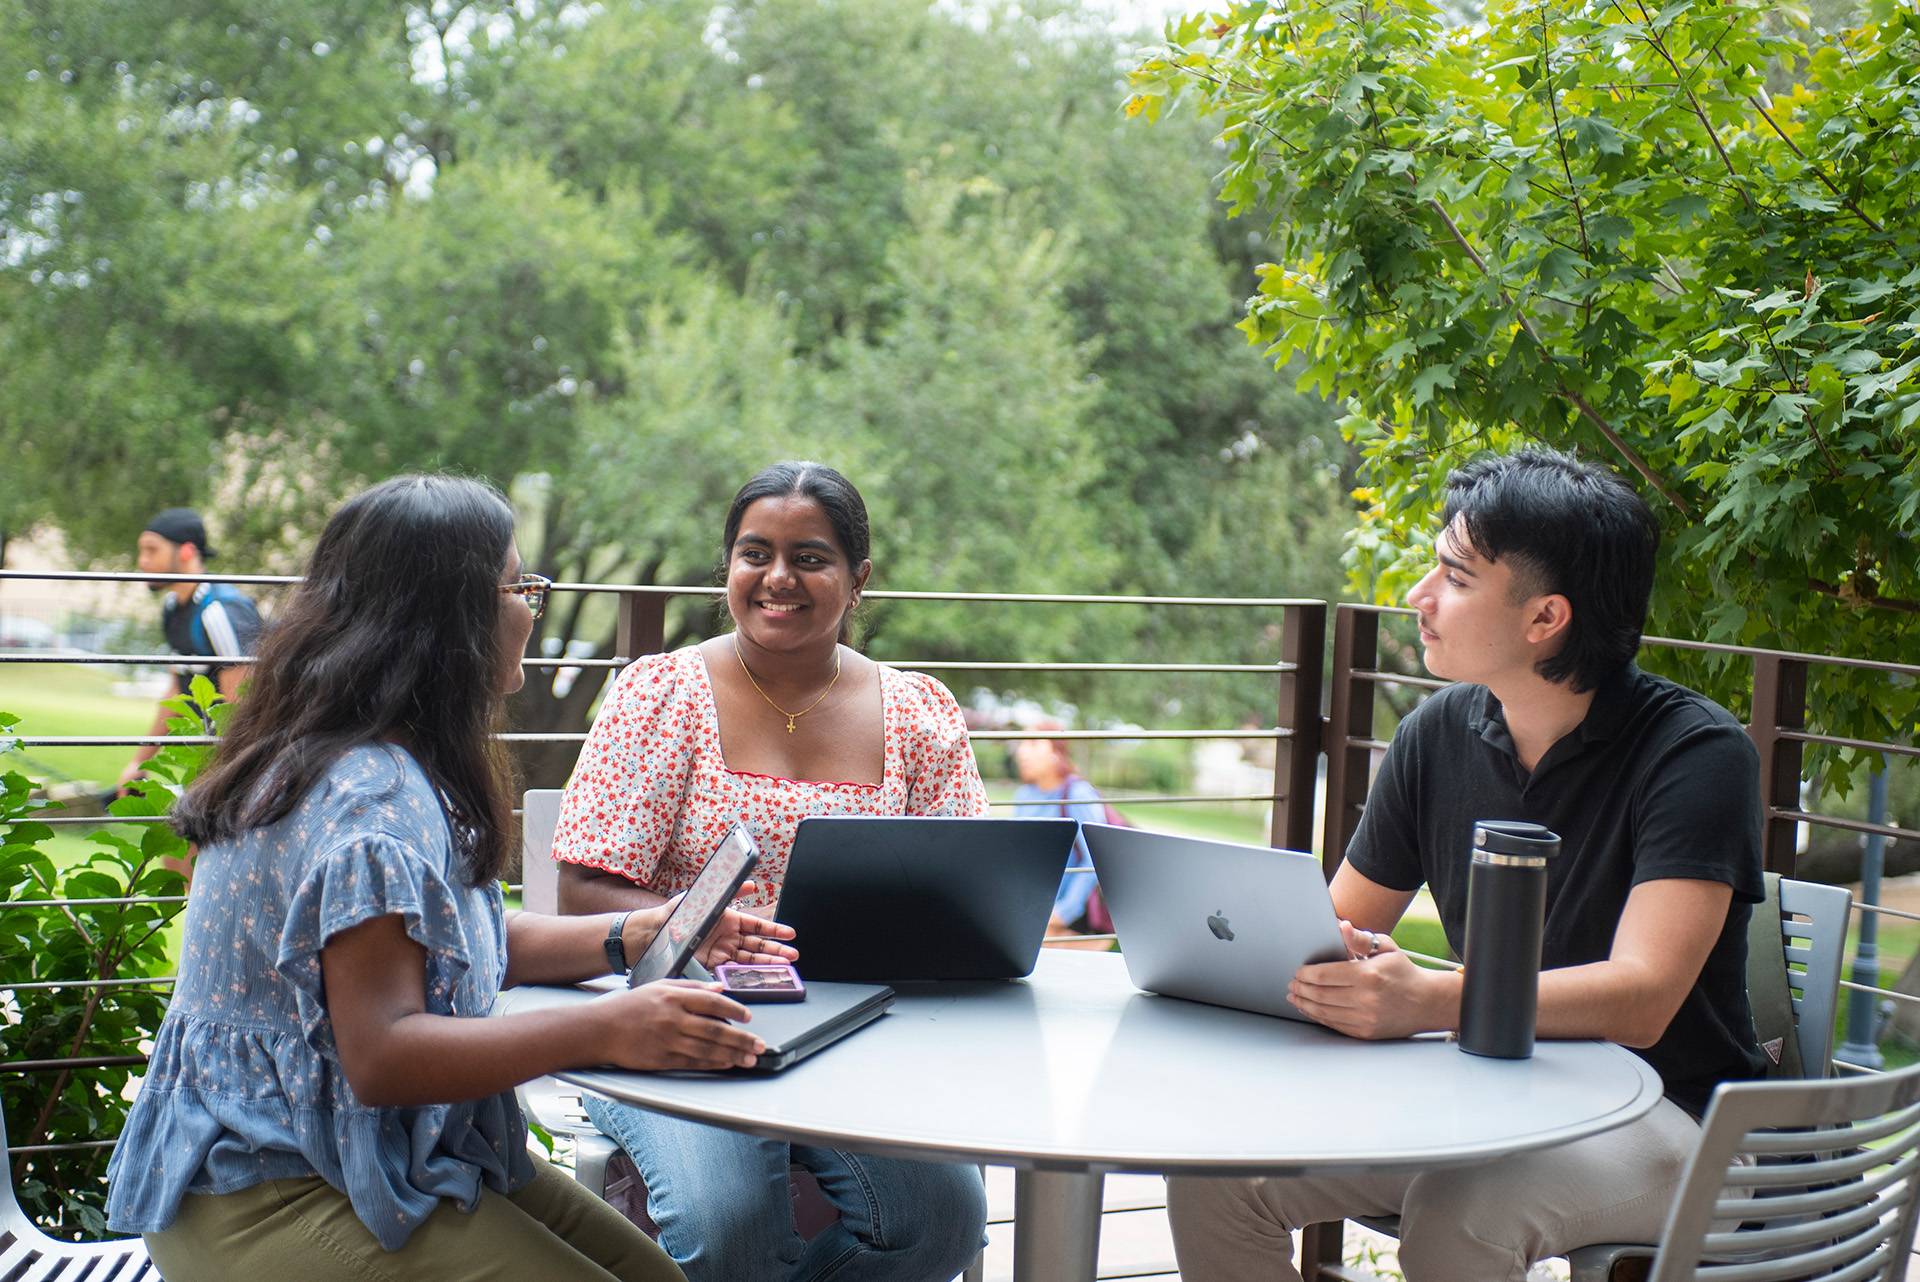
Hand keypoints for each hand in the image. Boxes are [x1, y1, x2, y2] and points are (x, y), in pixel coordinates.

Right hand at [594, 980, 763, 1070]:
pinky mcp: (661, 1059)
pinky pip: (693, 1063)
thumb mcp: (660, 987)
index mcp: (674, 997)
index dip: (734, 1009)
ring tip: (749, 1058)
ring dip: (732, 1054)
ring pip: (708, 1049)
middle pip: (716, 1029)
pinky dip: (713, 1064)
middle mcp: (673, 1018)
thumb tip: (719, 988)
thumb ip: (692, 987)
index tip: (748, 1017)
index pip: (713, 1002)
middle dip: (742, 1038)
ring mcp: (668, 1041)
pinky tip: (726, 1064)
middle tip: (759, 1044)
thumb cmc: (630, 1006)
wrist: (600, 1029)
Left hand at [620, 880, 798, 970]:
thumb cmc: (679, 912)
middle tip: (793, 955)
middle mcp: (729, 936)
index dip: (775, 930)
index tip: (790, 934)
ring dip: (767, 963)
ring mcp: (722, 952)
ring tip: (784, 966)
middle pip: (758, 945)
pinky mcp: (712, 966)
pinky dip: (748, 974)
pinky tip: (760, 977)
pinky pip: (734, 970)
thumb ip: (730, 892)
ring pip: (750, 959)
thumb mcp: (705, 897)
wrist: (655, 932)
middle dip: (777, 950)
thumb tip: (752, 884)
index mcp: (730, 919)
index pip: (758, 925)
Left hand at [1288, 929, 1455, 1039]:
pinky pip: (1335, 1025)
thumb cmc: (1403, 972)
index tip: (1298, 971)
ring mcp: (1366, 1018)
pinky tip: (1311, 1010)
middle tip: (1291, 984)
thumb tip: (1341, 926)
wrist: (1427, 1002)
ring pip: (1325, 1012)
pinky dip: (1319, 1017)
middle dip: (1301, 989)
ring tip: (1295, 997)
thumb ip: (1361, 938)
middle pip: (1321, 995)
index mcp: (1368, 975)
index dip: (1306, 973)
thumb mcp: (1386, 947)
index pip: (1326, 974)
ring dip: (1305, 1004)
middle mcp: (1366, 999)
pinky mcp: (1366, 1032)